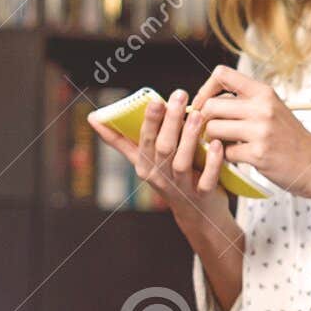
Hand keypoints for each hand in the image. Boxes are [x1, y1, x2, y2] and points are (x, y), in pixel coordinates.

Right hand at [88, 89, 233, 231]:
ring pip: (182, 162)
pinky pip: (206, 179)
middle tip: (180, 95)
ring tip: (197, 115)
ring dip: (189, 137)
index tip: (155, 99)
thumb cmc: (170, 179)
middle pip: (162, 148)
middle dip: (170, 121)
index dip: (149, 121)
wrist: (197, 215)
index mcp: (144, 166)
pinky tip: (216, 144)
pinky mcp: (202, 196)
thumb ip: (121, 140)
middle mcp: (160, 178)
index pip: (143, 141)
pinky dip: (212, 162)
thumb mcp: (144, 162)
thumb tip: (93, 118)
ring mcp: (181, 188)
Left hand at [192, 65, 310, 200]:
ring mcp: (261, 131)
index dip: (206, 90)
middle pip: (211, 106)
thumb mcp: (272, 109)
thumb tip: (206, 102)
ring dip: (213, 140)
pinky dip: (227, 157)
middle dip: (205, 121)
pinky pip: (225, 152)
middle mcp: (262, 107)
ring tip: (226, 144)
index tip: (204, 105)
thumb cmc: (290, 139)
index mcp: (264, 92)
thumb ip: (245, 102)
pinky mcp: (258, 154)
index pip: (222, 74)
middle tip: (212, 132)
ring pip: (213, 129)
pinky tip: (240, 157)